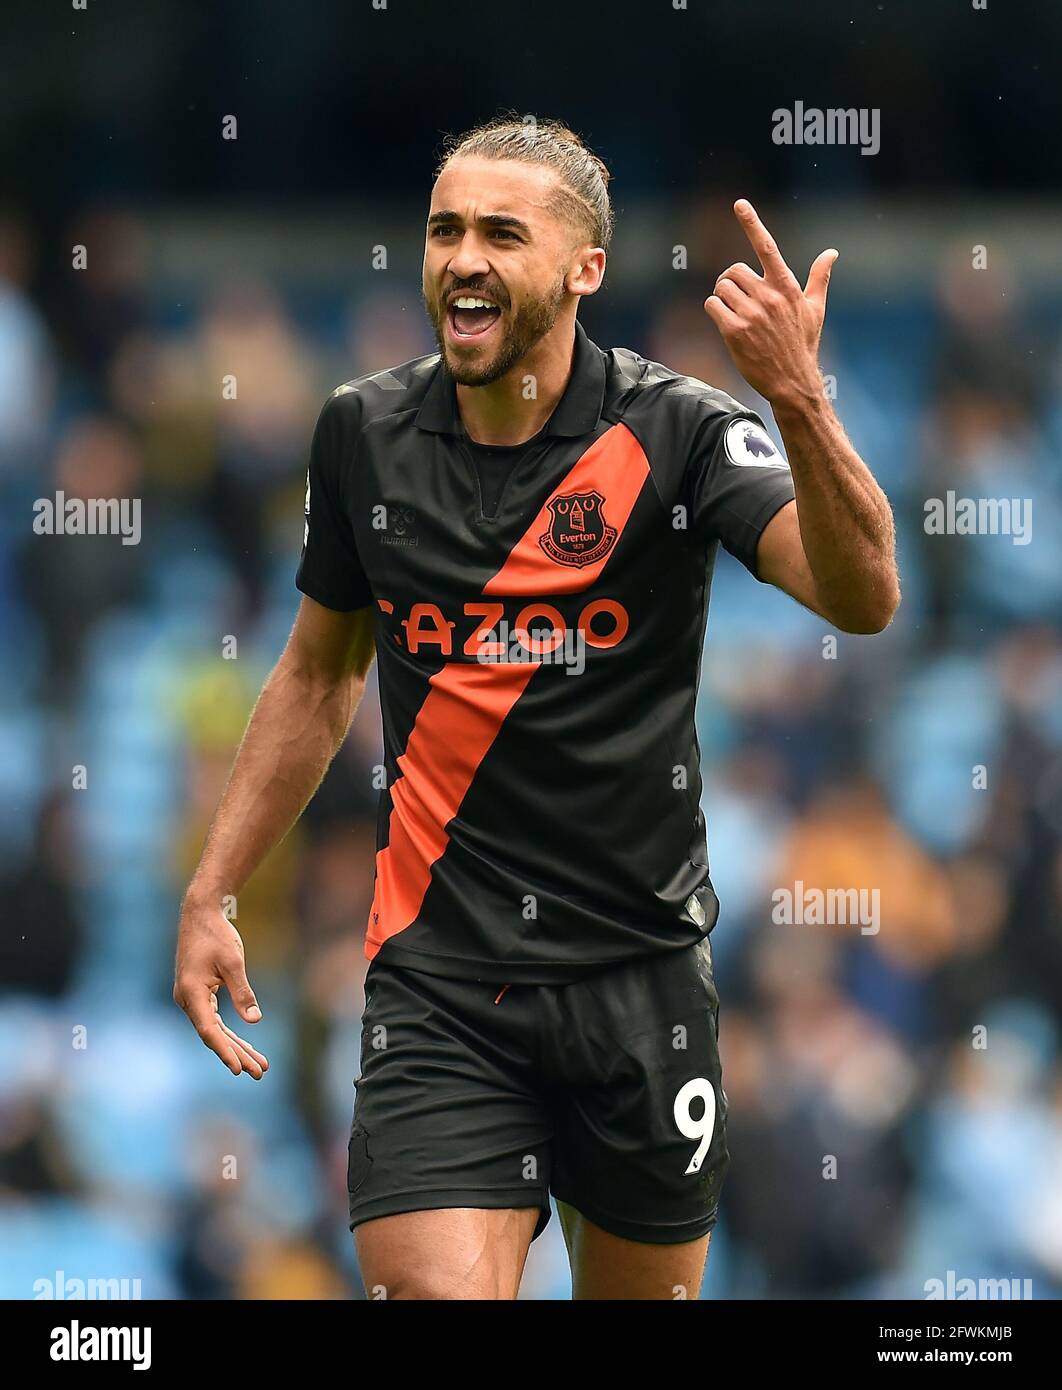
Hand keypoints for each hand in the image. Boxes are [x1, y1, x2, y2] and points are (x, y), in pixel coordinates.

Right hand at [173, 901, 268, 1078]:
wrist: (200, 914)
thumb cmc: (216, 935)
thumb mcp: (233, 962)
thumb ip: (242, 992)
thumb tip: (254, 1021)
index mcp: (192, 993)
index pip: (209, 1030)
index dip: (224, 1050)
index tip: (238, 1068)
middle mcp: (187, 1000)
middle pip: (213, 1035)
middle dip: (237, 1055)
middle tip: (260, 1073)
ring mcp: (192, 999)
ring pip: (215, 1030)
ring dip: (236, 1047)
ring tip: (259, 1066)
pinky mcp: (199, 995)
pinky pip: (214, 1020)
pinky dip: (230, 1033)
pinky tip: (245, 1046)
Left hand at [704, 199, 836, 408]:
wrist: (793, 382)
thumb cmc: (803, 345)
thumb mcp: (816, 309)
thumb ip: (819, 277)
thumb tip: (832, 253)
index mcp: (786, 287)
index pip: (767, 246)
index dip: (752, 222)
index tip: (739, 203)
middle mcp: (768, 296)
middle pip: (733, 270)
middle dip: (729, 282)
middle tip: (735, 297)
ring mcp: (751, 314)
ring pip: (721, 287)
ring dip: (721, 297)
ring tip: (732, 312)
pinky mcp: (734, 331)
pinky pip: (712, 306)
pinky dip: (714, 311)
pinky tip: (725, 323)